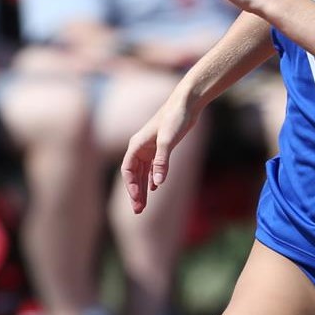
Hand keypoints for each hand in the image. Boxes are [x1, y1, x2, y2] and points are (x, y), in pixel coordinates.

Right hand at [121, 98, 197, 214]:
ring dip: (142, 189)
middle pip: (133, 175)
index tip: (137, 200)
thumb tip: (157, 185)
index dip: (131, 187)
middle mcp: (140, 147)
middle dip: (135, 193)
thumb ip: (162, 162)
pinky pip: (151, 167)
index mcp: (136, 145)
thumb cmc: (175, 118)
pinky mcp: (159, 147)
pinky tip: (154, 189)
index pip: (128, 171)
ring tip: (143, 206)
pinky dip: (151, 179)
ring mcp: (149, 148)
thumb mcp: (168, 140)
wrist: (186, 104)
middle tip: (138, 211)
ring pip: (142, 173)